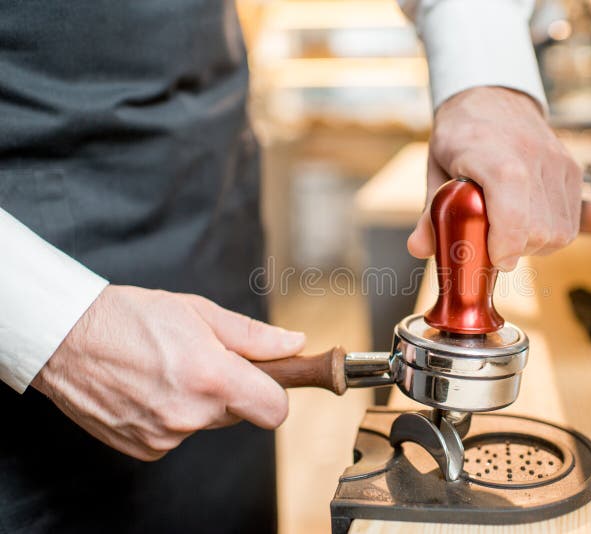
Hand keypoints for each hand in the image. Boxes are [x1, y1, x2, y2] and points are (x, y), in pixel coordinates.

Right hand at [31, 285, 304, 460]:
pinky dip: (171, 415)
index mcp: (212, 377)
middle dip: (231, 388)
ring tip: (167, 368)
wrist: (64, 339)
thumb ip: (253, 336)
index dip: (275, 393)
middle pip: (239, 413)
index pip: (275, 410)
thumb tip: (294, 344)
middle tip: (201, 358)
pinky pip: (177, 435)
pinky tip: (148, 388)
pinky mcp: (144, 449)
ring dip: (198, 401)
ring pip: (207, 422)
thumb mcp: (199, 312)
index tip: (265, 378)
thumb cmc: (131, 317)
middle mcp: (190, 413)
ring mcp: (165, 436)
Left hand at [408, 86, 581, 270]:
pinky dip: (549, 235)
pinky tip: (527, 222)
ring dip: (533, 244)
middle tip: (492, 240)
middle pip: (537, 231)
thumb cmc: (461, 135)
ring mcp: (557, 163)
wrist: (494, 96)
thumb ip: (431, 213)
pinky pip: (569, 224)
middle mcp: (532, 157)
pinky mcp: (572, 171)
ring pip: (558, 233)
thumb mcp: (436, 169)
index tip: (493, 258)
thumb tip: (419, 248)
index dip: (505, 244)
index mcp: (492, 154)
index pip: (512, 210)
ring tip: (509, 228)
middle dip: (514, 250)